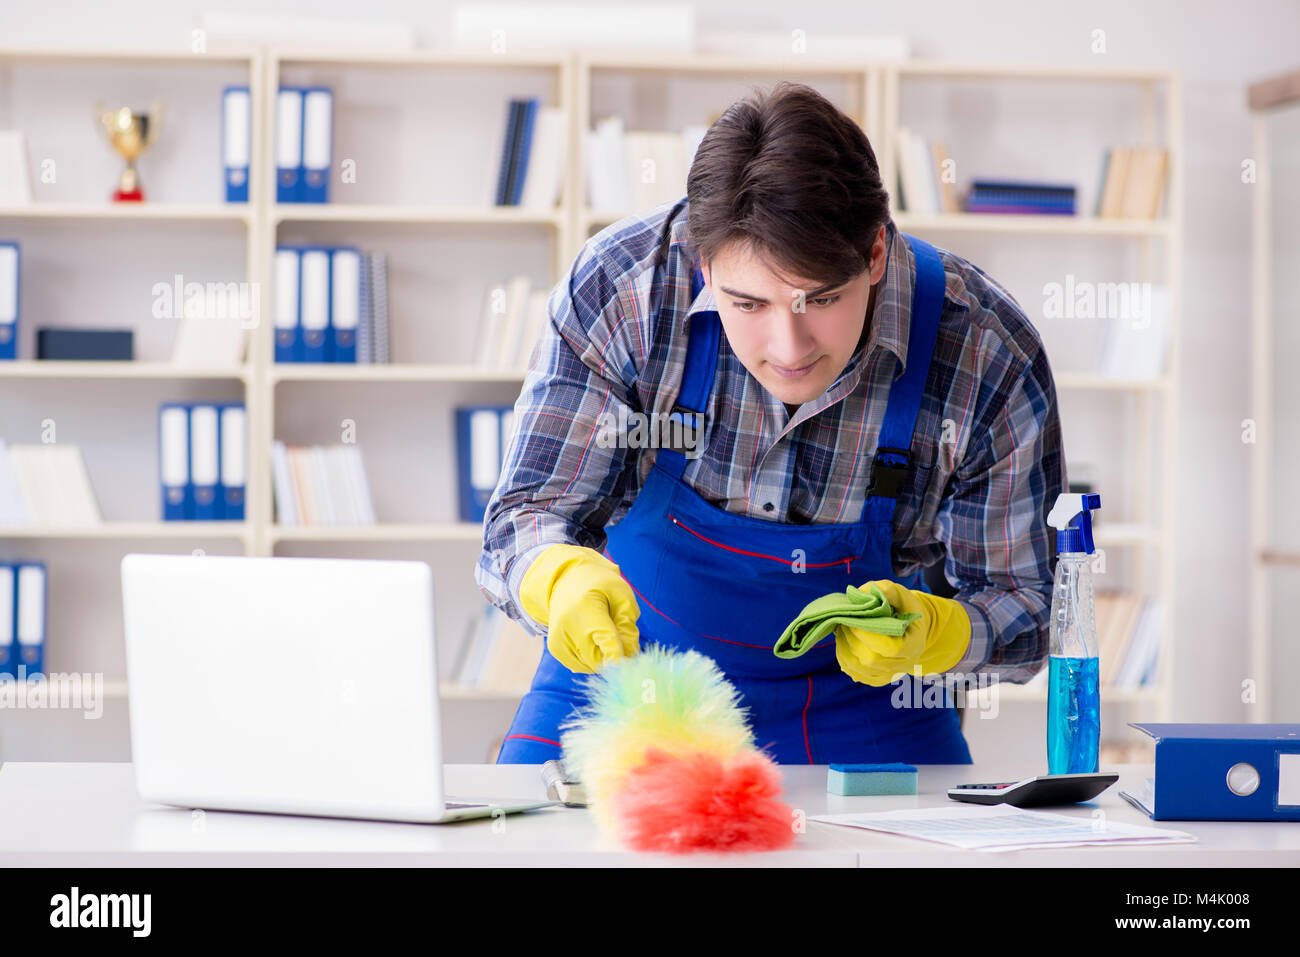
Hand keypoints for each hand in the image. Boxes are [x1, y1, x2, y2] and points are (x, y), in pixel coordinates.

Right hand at [519, 544, 639, 672]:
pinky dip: (593, 659)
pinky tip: (592, 640)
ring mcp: (559, 641)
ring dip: (604, 658)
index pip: (605, 640)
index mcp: (586, 609)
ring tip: (604, 633)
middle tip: (623, 640)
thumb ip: (628, 626)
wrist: (567, 581)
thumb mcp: (622, 596)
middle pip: (600, 660)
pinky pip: (582, 666)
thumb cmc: (600, 587)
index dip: (618, 657)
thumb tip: (629, 656)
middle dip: (616, 657)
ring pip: (592, 667)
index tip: (628, 670)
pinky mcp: (556, 650)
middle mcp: (567, 627)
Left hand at [835, 579, 970, 685]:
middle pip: (872, 660)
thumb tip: (861, 593)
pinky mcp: (877, 678)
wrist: (908, 626)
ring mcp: (890, 674)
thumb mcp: (899, 594)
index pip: (890, 647)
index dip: (868, 634)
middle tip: (842, 621)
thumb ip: (884, 591)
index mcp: (914, 644)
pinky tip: (843, 641)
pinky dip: (844, 657)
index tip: (854, 619)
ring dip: (844, 648)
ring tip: (841, 629)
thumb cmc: (903, 608)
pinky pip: (855, 673)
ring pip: (859, 668)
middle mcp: (904, 664)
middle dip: (852, 639)